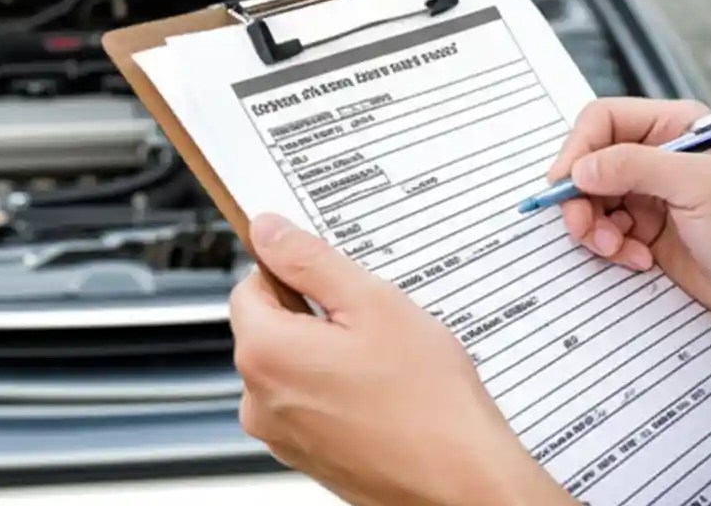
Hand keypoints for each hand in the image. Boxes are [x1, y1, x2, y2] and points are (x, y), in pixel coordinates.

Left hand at [230, 213, 571, 505]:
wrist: (460, 480)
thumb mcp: (372, 303)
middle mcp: (259, 400)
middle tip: (370, 321)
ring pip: (291, 366)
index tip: (332, 277)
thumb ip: (310, 260)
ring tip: (382, 362)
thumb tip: (268, 231)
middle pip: (269, 328)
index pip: (249, 286)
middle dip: (314, 315)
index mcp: (265, 353)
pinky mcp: (305, 455)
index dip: (292, 272)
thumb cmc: (428, 400)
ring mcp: (281, 434)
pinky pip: (308, 402)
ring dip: (327, 353)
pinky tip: (380, 391)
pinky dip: (335, 389)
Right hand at [546, 97, 710, 322]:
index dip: (578, 149)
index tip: (565, 184)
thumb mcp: (696, 187)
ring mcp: (645, 191)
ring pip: (589, 199)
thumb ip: (636, 167)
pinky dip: (610, 247)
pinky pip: (602, 230)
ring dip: (594, 229)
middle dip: (581, 199)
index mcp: (671, 126)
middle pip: (587, 162)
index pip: (602, 120)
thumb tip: (580, 169)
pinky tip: (640, 259)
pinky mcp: (640, 226)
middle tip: (585, 230)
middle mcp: (654, 153)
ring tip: (619, 250)